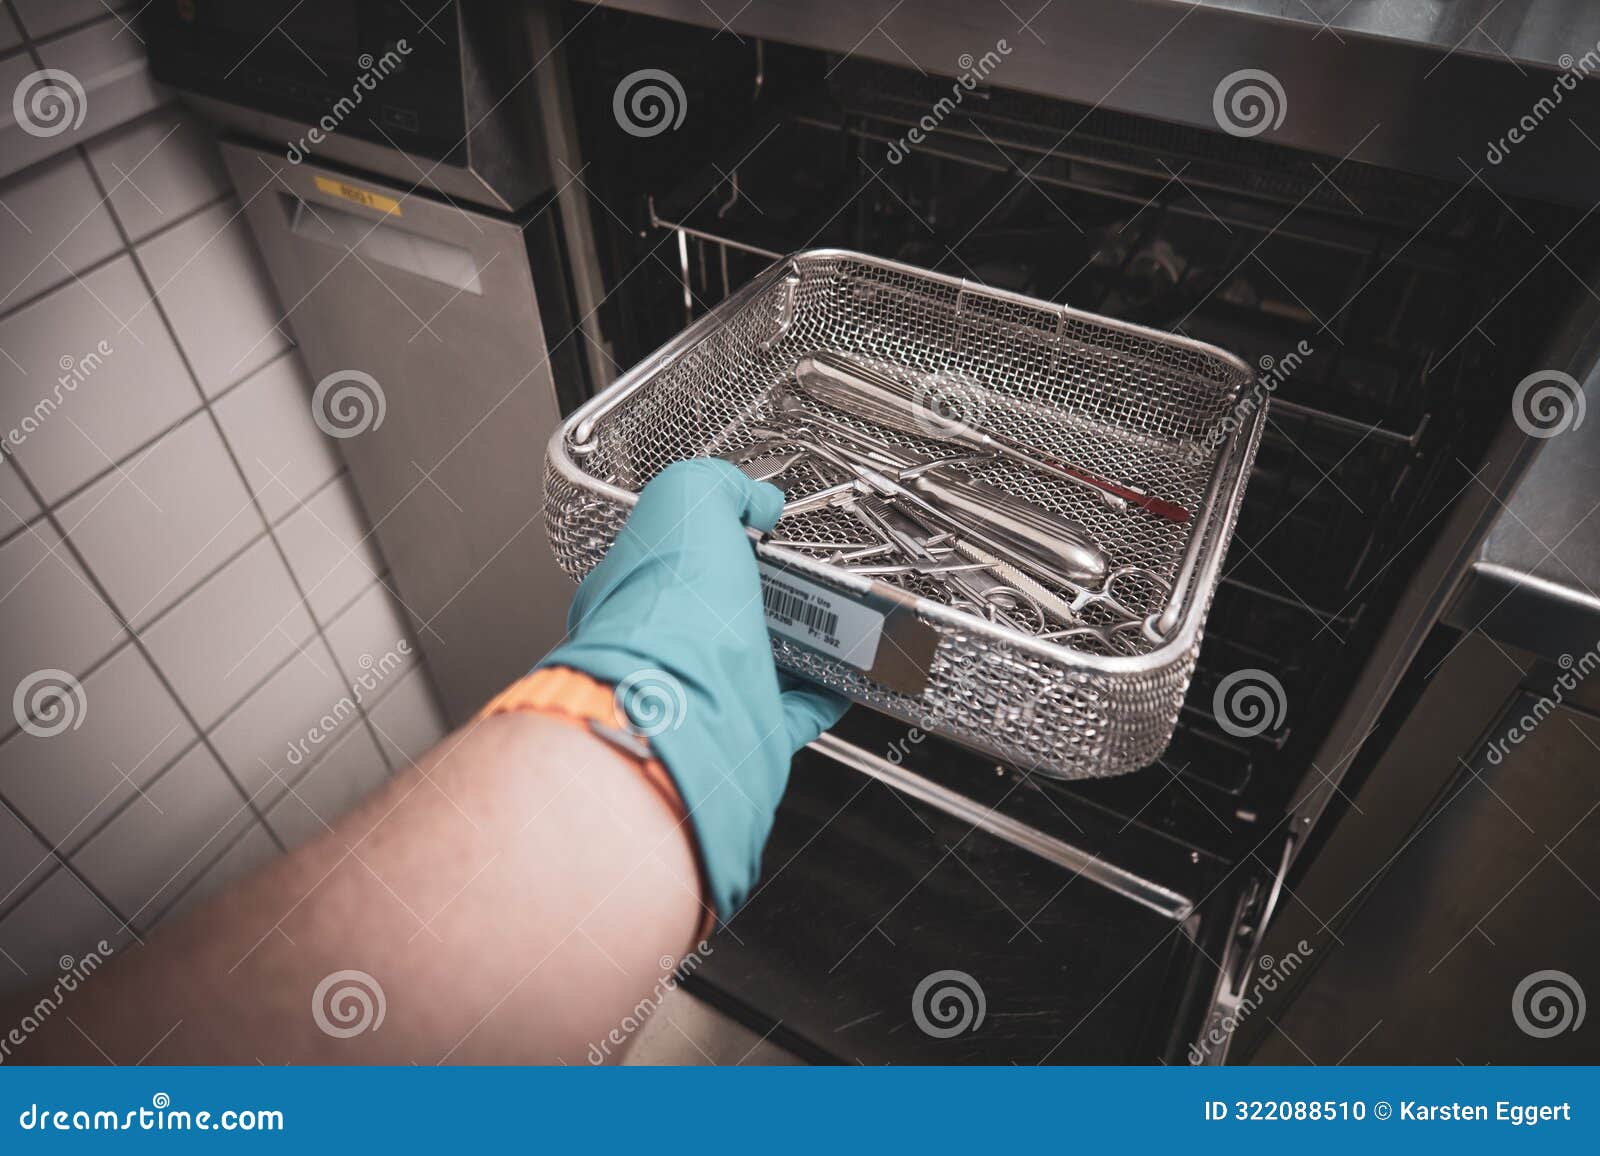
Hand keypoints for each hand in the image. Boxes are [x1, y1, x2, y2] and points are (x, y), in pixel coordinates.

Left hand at [541, 458, 849, 916]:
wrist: (681, 710)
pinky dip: (830, 690)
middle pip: (733, 610)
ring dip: (811, 637)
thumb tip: (754, 498)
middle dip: (778, 591)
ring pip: (768, 659)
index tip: (765, 529)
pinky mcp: (749, 733)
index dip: (723, 539)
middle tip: (818, 573)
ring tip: (849, 612)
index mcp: (645, 590)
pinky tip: (851, 668)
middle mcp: (673, 644)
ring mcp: (711, 690)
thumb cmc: (668, 612)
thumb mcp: (685, 502)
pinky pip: (798, 711)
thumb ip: (720, 485)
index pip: (682, 557)